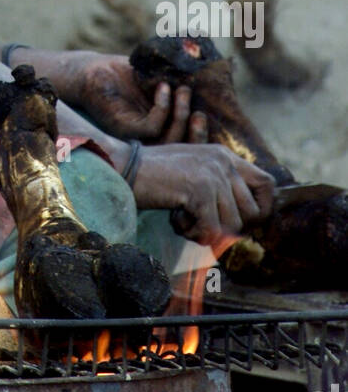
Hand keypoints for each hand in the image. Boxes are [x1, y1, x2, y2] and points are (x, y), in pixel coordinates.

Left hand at [75, 54, 208, 142]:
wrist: (95, 71)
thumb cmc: (126, 77)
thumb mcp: (159, 84)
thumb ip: (181, 90)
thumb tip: (212, 86)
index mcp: (160, 135)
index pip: (187, 148)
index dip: (202, 138)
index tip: (211, 116)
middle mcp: (149, 141)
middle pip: (182, 152)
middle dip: (196, 135)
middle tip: (201, 113)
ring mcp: (136, 138)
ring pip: (169, 141)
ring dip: (180, 116)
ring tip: (184, 90)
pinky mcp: (125, 128)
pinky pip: (152, 126)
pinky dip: (162, 108)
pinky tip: (162, 87)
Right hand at [134, 144, 275, 245]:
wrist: (124, 168)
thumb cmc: (154, 176)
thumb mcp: (193, 172)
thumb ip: (218, 188)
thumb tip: (242, 225)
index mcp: (224, 156)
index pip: (267, 184)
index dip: (262, 209)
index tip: (245, 224)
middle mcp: (223, 162)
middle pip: (252, 213)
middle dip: (229, 228)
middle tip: (201, 223)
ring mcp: (212, 174)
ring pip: (232, 226)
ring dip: (208, 232)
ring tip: (184, 220)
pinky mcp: (200, 189)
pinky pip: (213, 230)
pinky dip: (194, 234)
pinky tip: (177, 222)